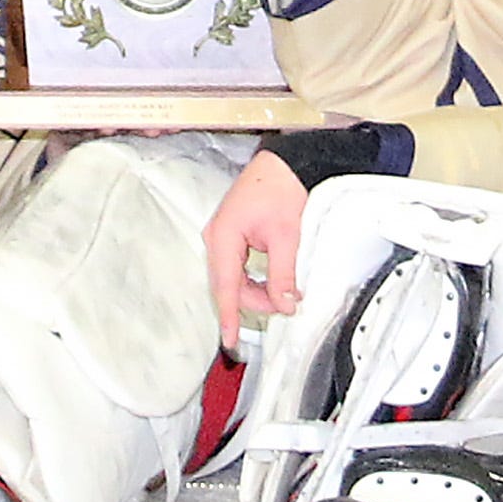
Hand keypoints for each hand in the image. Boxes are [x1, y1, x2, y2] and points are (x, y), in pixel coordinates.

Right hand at [203, 150, 311, 337]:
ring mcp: (222, 236)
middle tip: (286, 304)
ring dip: (258, 290)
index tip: (229, 339)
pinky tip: (274, 279)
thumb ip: (282, 275)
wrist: (283, 163)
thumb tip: (283, 304)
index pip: (226, 287)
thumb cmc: (279, 187)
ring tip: (285, 292)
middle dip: (257, 301)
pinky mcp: (231, 235)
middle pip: (230, 286)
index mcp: (223, 237)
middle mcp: (216, 238)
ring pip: (235, 279)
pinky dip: (256, 278)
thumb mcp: (286, 236)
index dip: (229, 316)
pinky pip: (238, 267)